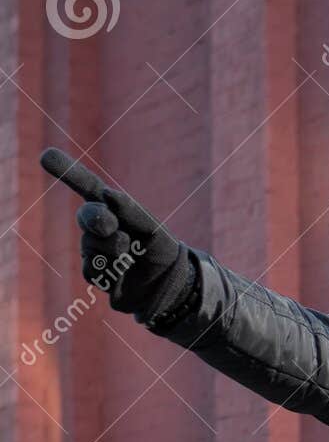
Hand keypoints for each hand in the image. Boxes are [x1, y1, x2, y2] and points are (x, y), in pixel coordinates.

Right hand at [40, 146, 193, 323]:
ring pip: (90, 246)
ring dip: (113, 249)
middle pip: (86, 216)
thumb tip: (107, 193)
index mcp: (113, 209)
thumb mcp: (152, 227)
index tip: (46, 156)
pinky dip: (111, 270)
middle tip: (112, 225)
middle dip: (96, 218)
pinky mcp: (96, 275)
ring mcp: (95, 250)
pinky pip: (92, 269)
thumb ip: (131, 210)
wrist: (168, 286)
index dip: (68, 172)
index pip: (88, 187)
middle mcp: (100, 227)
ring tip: (131, 256)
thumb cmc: (161, 252)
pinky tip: (124, 272)